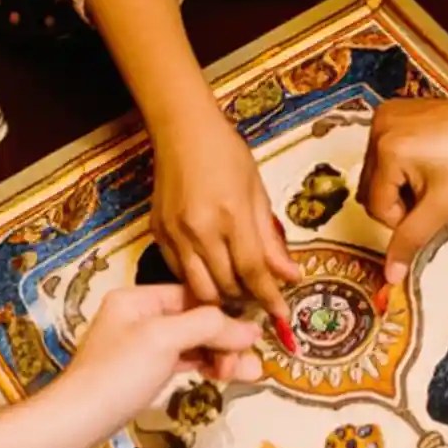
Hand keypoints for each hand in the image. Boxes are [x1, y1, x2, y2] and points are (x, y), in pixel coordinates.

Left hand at [62, 285, 262, 419]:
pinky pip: (183, 361)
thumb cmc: (117, 374)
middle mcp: (139, 316)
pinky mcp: (144, 372)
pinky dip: (205, 367)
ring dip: (221, 356)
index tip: (253, 331)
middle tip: (251, 361)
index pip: (193, 295)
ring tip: (249, 374)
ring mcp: (142, 345)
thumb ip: (208, 326)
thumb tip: (250, 328)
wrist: (78, 422)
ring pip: (193, 343)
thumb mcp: (164, 339)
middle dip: (226, 340)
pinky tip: (226, 375)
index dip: (225, 311)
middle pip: (195, 320)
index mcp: (137, 298)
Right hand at [150, 115, 298, 317]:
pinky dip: (198, 281)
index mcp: (231, 216)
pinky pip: (180, 273)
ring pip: (200, 288)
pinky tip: (212, 272)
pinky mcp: (157, 234)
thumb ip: (270, 240)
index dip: (270, 299)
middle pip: (226, 287)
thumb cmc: (226, 154)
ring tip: (237, 290)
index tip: (283, 317)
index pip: (254, 271)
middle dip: (247, 299)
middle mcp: (200, 230)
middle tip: (260, 297)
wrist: (182, 130)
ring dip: (222, 296)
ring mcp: (174, 234)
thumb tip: (291, 276)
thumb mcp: (258, 193)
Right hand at [359, 95, 447, 283]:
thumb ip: (411, 240)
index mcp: (387, 151)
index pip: (377, 207)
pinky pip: (384, 153)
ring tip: (432, 179)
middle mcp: (378, 129)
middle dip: (398, 202)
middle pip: (371, 190)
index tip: (432, 209)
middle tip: (431, 197)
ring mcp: (384, 117)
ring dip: (399, 186)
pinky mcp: (392, 112)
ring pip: (377, 173)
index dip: (404, 218)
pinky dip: (400, 166)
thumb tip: (390, 276)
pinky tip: (428, 161)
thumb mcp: (443, 206)